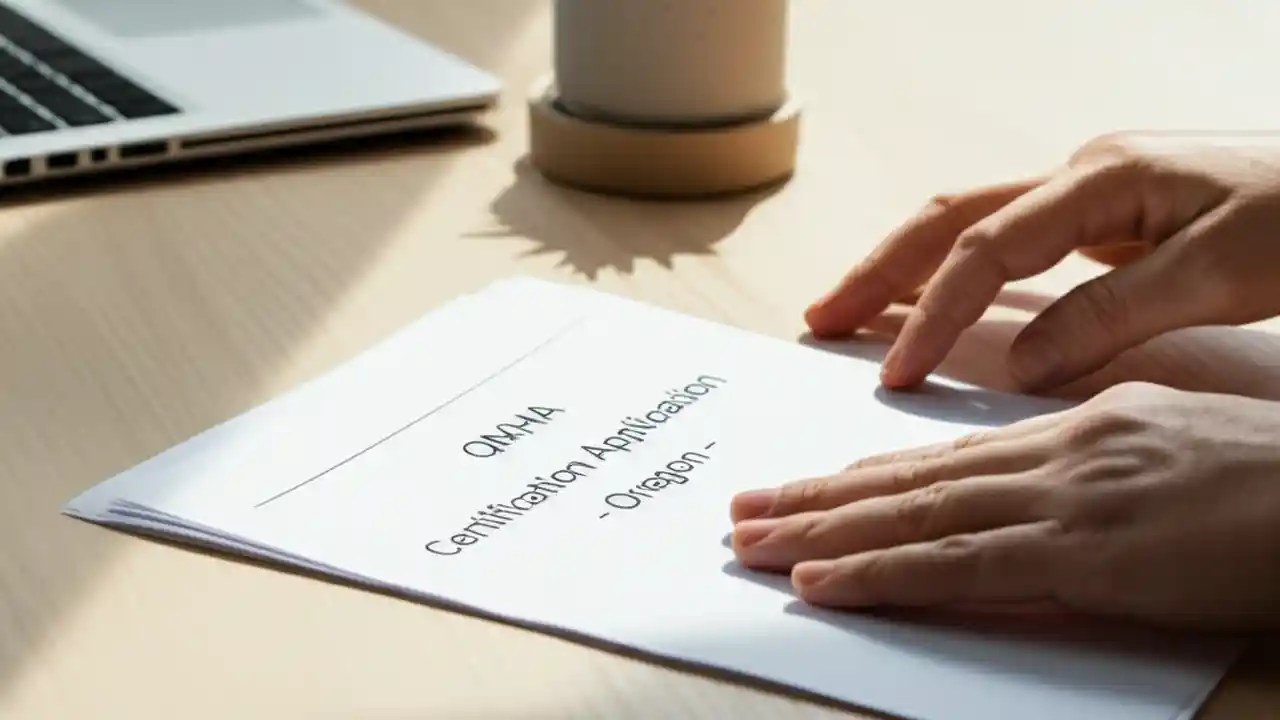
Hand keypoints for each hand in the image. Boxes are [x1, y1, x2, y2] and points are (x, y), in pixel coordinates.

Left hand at [729, 382, 1279, 629]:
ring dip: (823, 534)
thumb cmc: (1274, 484)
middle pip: (908, 479)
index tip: (806, 488)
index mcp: (1074, 430)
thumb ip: (1087, 472)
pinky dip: (881, 573)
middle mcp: (1054, 454)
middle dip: (817, 499)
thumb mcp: (1164, 457)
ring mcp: (1065, 500)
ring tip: (750, 543)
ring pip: (914, 516)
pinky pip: (958, 563)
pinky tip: (823, 580)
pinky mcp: (1085, 553)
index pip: (943, 457)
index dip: (864, 476)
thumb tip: (1026, 496)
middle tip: (743, 511)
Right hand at [804, 132, 1279, 390]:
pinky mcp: (1104, 220)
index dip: (935, 314)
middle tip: (820, 318)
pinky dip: (954, 274)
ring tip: (848, 308)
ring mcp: (1089, 195)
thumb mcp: (1218, 274)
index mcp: (1101, 181)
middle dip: (879, 269)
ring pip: (969, 225)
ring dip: (904, 266)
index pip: (987, 252)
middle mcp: (1080, 177)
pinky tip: (929, 299)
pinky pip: (1006, 244)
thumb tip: (1025, 365)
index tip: (897, 372)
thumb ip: (1110, 317)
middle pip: (949, 218)